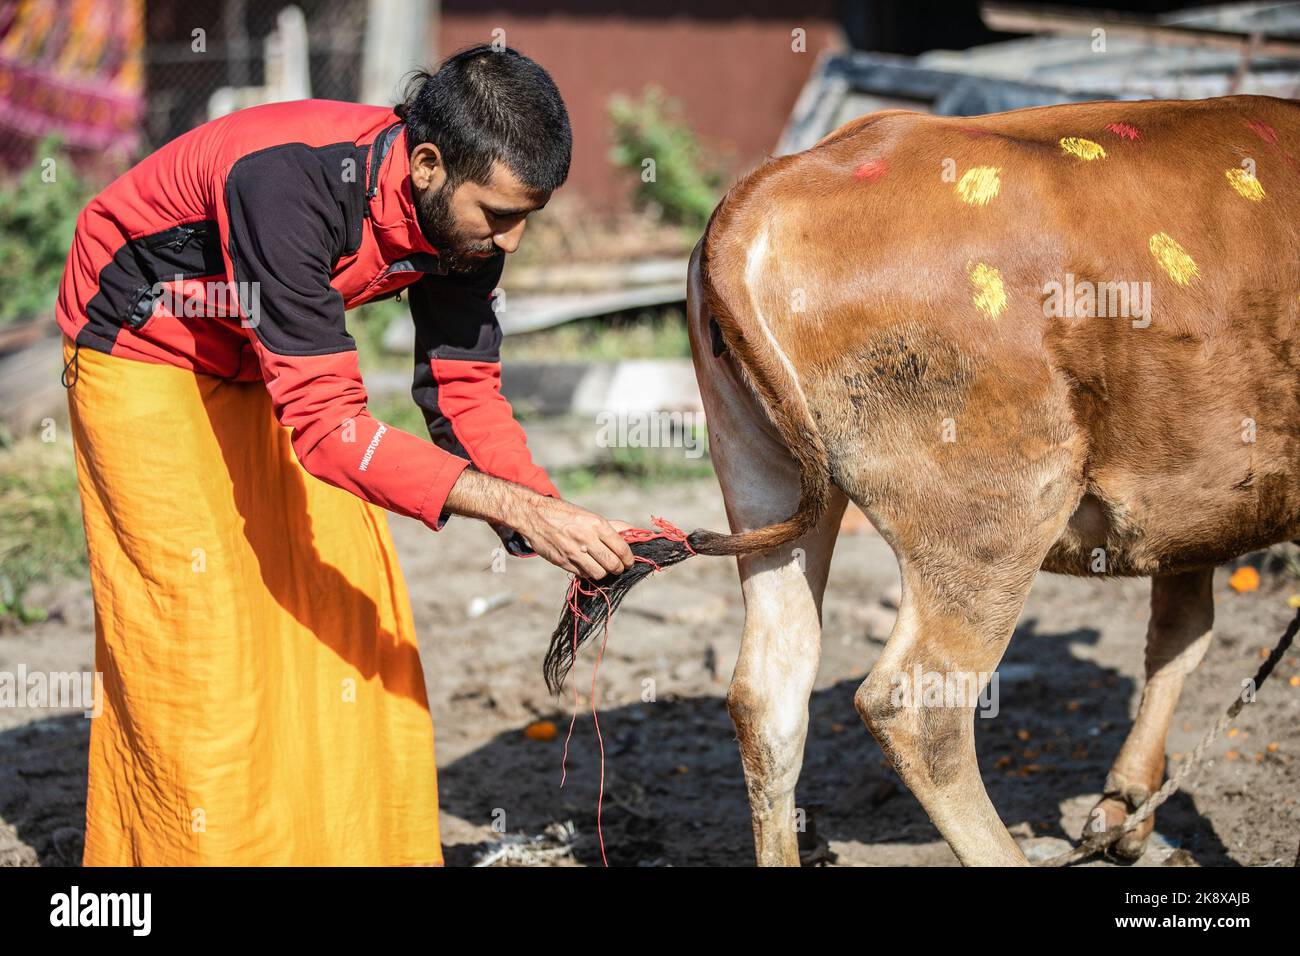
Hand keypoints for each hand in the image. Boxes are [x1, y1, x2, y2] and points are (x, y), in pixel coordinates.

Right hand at [511, 496, 635, 578]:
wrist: (534, 516)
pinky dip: (587, 572)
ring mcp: (574, 552)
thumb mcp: (590, 516)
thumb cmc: (566, 515)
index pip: (622, 549)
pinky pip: (583, 575)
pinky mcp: (563, 562)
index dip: (629, 559)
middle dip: (618, 569)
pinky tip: (585, 564)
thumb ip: (613, 527)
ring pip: (599, 574)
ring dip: (603, 572)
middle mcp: (586, 538)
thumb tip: (635, 532)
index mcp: (597, 524)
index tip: (628, 561)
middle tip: (617, 567)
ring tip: (600, 565)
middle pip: (613, 565)